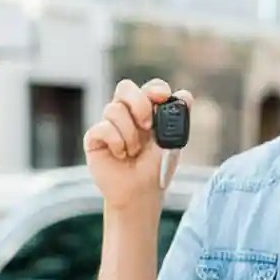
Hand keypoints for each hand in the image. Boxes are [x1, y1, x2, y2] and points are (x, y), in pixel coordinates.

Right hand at [84, 78, 192, 209]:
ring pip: (114, 109)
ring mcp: (108, 124)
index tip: (163, 97)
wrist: (141, 192)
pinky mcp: (94, 138)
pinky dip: (116, 143)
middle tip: (147, 125)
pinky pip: (102, 128)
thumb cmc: (156, 167)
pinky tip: (120, 155)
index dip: (155, 88)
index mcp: (146, 110)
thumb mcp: (172, 141)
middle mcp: (125, 113)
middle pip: (125, 88)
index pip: (148, 88)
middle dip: (139, 103)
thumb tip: (185, 95)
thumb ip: (178, 117)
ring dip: (130, 134)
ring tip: (134, 152)